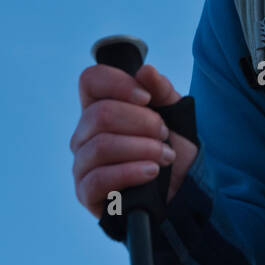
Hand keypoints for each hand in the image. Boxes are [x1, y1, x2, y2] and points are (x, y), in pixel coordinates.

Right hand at [71, 62, 198, 218]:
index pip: (90, 80)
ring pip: (101, 146)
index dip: (119, 83)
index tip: (147, 98)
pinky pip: (98, 179)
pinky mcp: (86, 193)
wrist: (183, 191)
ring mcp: (82, 164)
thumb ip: (161, 91)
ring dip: (142, 149)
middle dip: (142, 123)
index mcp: (100, 107)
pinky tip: (151, 172)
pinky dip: (130, 172)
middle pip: (100, 114)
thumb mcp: (175, 115)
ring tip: (164, 156)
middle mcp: (84, 134)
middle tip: (164, 134)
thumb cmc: (172, 149)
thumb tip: (145, 71)